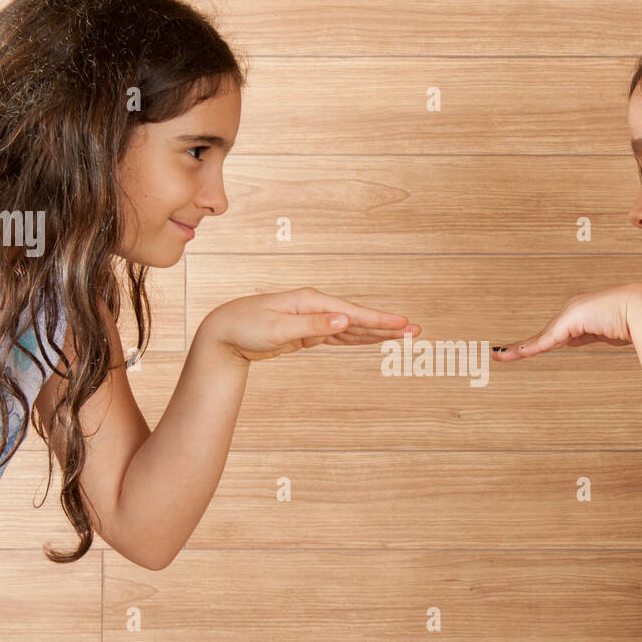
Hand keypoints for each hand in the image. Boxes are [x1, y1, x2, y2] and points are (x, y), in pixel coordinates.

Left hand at [205, 286, 420, 361]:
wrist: (224, 332)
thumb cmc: (247, 327)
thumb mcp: (278, 329)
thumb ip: (313, 326)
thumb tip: (345, 320)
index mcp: (312, 302)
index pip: (353, 313)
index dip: (380, 320)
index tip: (404, 324)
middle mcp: (316, 307)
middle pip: (358, 318)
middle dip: (387, 325)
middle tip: (416, 331)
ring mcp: (313, 319)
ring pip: (351, 328)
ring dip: (376, 333)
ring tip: (402, 336)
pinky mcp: (308, 332)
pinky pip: (339, 336)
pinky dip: (357, 339)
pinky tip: (371, 340)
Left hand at [490, 283, 641, 360]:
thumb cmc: (638, 319)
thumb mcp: (613, 331)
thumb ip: (599, 334)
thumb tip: (589, 340)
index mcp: (581, 314)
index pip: (555, 333)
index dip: (537, 343)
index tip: (523, 350)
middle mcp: (572, 312)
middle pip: (542, 336)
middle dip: (521, 347)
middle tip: (500, 355)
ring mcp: (570, 316)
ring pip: (539, 338)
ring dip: (518, 349)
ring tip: (499, 356)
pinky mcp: (570, 323)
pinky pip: (546, 341)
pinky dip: (529, 348)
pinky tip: (515, 355)